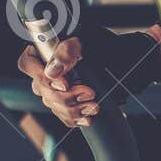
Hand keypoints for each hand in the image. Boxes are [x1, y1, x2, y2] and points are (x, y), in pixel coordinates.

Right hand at [15, 26, 160, 126]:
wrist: (133, 63)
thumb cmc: (112, 47)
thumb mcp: (91, 42)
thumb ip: (69, 51)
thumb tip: (51, 71)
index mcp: (49, 49)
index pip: (27, 62)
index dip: (38, 75)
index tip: (64, 83)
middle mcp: (50, 69)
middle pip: (40, 89)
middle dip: (65, 96)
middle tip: (89, 93)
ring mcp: (58, 87)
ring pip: (52, 105)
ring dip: (73, 109)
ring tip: (95, 105)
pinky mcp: (69, 102)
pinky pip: (62, 116)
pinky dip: (76, 118)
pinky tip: (89, 115)